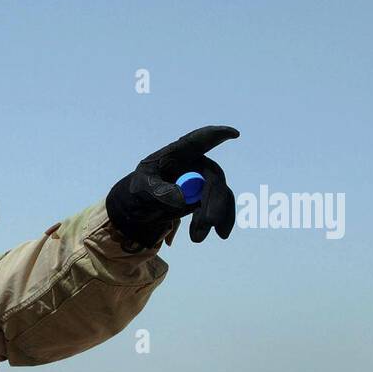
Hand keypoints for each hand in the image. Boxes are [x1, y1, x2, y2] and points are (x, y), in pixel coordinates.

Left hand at [105, 125, 239, 247]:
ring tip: (197, 237)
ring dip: (214, 216)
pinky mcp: (205, 196)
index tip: (233, 134)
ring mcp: (203, 180)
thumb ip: (159, 191)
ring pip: (220, 194)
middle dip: (215, 201)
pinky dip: (213, 222)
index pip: (199, 140)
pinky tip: (197, 236)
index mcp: (178, 153)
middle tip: (210, 223)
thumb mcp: (141, 188)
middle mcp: (196, 163)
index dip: (216, 135)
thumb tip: (183, 199)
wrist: (141, 207)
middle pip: (213, 177)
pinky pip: (218, 207)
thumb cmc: (139, 188)